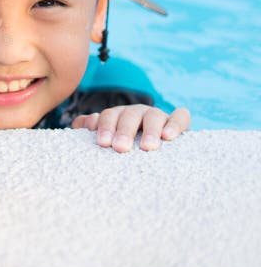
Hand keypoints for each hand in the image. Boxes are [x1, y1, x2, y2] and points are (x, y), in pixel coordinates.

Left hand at [71, 104, 190, 152]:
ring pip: (153, 115)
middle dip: (124, 130)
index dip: (105, 127)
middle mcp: (137, 113)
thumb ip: (89, 128)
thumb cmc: (121, 146)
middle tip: (120, 147)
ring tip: (147, 147)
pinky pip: (181, 117)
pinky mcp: (178, 123)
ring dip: (150, 130)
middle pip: (130, 115)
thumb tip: (86, 122)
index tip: (103, 142)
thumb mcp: (105, 138)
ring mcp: (157, 116)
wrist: (151, 153)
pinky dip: (175, 123)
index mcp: (118, 115)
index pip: (109, 116)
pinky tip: (169, 136)